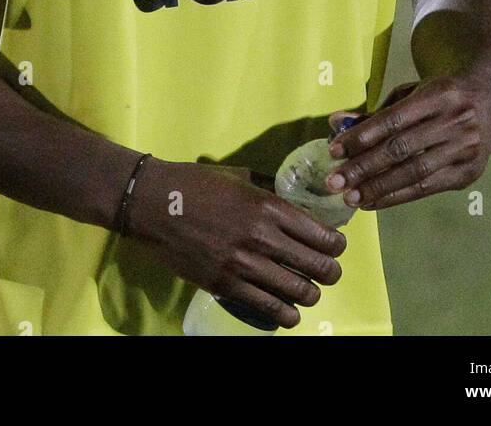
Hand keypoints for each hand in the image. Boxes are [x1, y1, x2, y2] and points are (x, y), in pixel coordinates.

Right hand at [126, 157, 345, 328]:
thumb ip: (269, 190)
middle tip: (329, 271)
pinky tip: (289, 312)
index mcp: (268, 206)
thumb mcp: (239, 176)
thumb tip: (295, 201)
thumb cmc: (196, 184)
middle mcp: (262, 237)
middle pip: (319, 267)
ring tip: (309, 291)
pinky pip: (270, 309)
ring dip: (311, 294)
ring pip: (300, 292)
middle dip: (331, 271)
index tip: (336, 246)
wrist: (153, 204)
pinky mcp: (226, 285)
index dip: (337, 245)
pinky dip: (286, 314)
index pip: (322, 235)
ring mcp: (244, 265)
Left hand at [324, 74, 490, 209]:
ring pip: (414, 173)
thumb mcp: (411, 94)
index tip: (334, 150)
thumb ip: (375, 112)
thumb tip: (336, 123)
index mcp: (439, 95)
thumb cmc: (440, 97)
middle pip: (402, 149)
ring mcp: (465, 150)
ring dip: (378, 188)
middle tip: (334, 181)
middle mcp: (455, 122)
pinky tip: (373, 201)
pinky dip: (397, 196)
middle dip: (364, 167)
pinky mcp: (468, 173)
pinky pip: (427, 189)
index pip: (393, 120)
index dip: (362, 136)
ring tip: (350, 197)